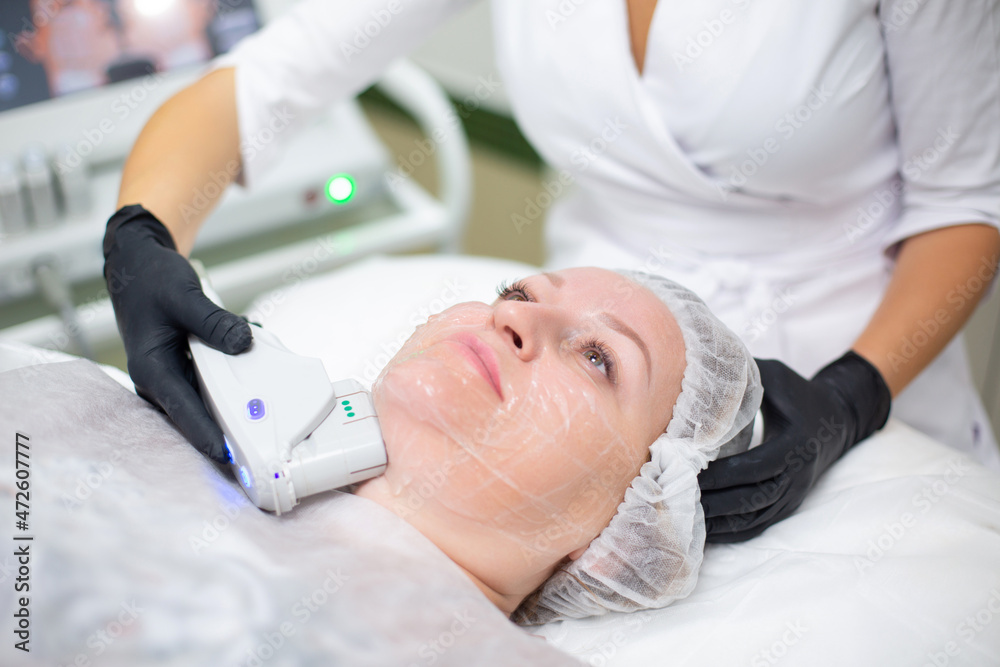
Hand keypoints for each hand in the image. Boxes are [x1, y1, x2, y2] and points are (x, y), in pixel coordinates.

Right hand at [103, 204, 251, 461]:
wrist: (137, 265)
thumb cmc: (151, 280)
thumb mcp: (183, 296)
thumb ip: (213, 322)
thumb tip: (242, 343)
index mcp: (151, 368)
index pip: (182, 410)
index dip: (206, 434)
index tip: (227, 455)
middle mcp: (159, 379)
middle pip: (197, 414)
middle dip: (228, 428)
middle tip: (260, 447)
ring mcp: (172, 376)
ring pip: (207, 401)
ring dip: (235, 404)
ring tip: (267, 415)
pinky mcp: (185, 369)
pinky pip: (212, 383)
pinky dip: (233, 381)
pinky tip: (256, 375)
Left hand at [698, 352, 890, 541]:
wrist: (838, 418)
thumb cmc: (799, 393)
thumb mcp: (775, 377)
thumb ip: (744, 376)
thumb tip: (704, 366)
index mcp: (795, 444)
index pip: (756, 466)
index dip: (723, 475)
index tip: (690, 474)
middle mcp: (798, 475)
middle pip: (752, 499)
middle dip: (713, 503)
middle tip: (676, 501)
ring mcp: (795, 494)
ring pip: (754, 518)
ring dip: (719, 523)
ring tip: (684, 519)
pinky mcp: (789, 504)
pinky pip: (759, 525)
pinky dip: (732, 531)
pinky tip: (705, 531)